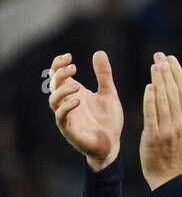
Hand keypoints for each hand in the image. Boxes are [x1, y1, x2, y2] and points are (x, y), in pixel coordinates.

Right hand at [48, 51, 123, 171]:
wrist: (113, 144)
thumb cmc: (108, 119)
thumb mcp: (109, 93)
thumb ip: (104, 75)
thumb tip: (99, 52)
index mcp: (74, 93)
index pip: (58, 76)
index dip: (58, 65)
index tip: (69, 56)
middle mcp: (67, 103)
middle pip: (53, 85)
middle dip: (60, 75)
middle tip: (73, 67)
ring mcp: (67, 116)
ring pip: (54, 101)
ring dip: (62, 90)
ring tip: (77, 85)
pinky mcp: (69, 129)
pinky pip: (61, 117)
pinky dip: (67, 107)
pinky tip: (78, 100)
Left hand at [140, 52, 181, 189]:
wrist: (168, 177)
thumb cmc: (177, 152)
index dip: (177, 73)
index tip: (171, 59)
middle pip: (175, 92)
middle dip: (168, 72)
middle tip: (161, 56)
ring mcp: (168, 130)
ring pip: (164, 100)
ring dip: (160, 81)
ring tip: (155, 65)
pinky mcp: (154, 137)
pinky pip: (153, 115)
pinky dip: (151, 100)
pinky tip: (149, 87)